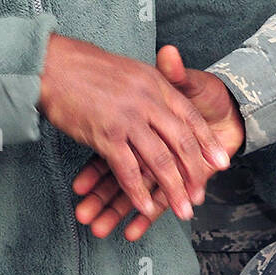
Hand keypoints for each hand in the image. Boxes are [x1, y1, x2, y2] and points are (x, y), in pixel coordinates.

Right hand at [40, 35, 229, 223]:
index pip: (190, 118)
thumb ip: (160, 77)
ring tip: (183, 211)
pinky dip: (138, 192)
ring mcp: (128, 119)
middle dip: (194, 172)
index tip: (221, 163)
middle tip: (200, 196)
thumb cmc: (89, 68)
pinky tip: (146, 207)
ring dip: (172, 190)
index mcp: (157, 85)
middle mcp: (148, 102)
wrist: (54, 63)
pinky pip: (128, 170)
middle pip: (181, 142)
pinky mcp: (106, 135)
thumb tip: (183, 87)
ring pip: (159, 161)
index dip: (207, 142)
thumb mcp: (134, 69)